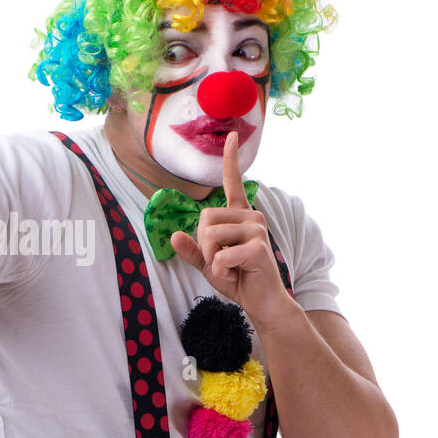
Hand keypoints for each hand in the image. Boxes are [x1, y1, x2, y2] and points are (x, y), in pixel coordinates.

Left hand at [169, 131, 301, 329]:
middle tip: (220, 261)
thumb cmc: (238, 279)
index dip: (230, 159)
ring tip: (229, 268)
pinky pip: (222, 255)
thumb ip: (192, 250)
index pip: (233, 182)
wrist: (262, 302)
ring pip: (211, 236)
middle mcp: (251, 216)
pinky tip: (235, 275)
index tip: (230, 135)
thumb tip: (174, 236)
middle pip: (205, 219)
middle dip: (204, 245)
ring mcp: (257, 230)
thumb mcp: (208, 264)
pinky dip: (221, 270)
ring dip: (212, 260)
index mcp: (239, 216)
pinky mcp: (258, 247)